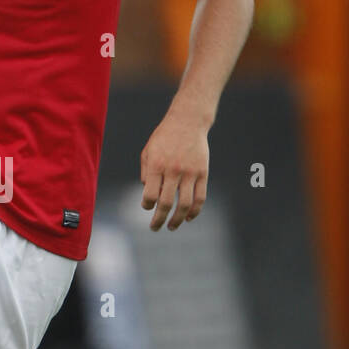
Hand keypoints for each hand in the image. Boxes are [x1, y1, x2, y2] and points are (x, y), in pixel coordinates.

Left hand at [140, 110, 208, 231]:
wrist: (188, 121)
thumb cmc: (164, 137)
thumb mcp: (148, 151)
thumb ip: (146, 172)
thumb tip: (148, 194)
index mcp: (156, 165)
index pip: (149, 194)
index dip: (147, 205)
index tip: (147, 206)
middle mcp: (173, 170)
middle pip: (166, 203)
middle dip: (159, 219)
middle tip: (154, 227)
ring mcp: (190, 172)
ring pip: (185, 204)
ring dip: (177, 220)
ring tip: (172, 227)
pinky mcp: (203, 173)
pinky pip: (200, 197)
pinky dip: (195, 211)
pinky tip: (188, 218)